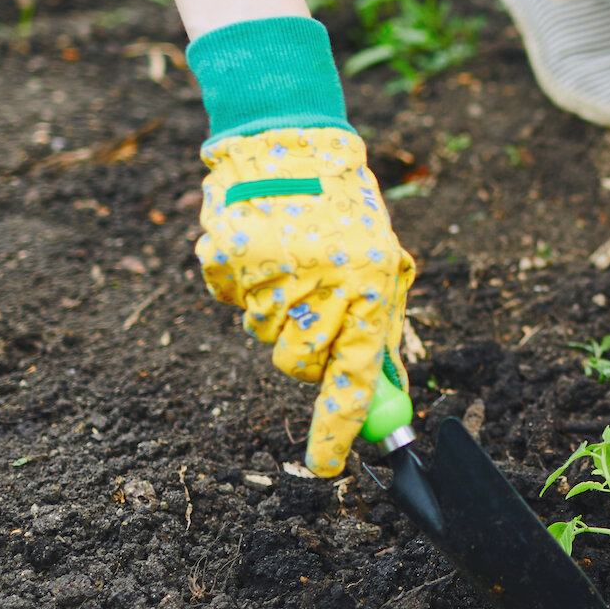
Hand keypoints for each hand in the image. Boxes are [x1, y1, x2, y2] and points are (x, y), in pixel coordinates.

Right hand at [195, 127, 415, 476]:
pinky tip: (260, 248)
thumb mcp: (384, 263)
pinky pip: (230, 300)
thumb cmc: (347, 210)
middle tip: (312, 307)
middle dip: (304, 352)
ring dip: (275, 313)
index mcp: (368, 283)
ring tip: (289, 261)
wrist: (292, 140)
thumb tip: (384, 398)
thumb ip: (380, 330)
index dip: (336, 428)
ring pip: (263, 335)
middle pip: (298, 365)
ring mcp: (268, 271)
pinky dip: (242, 284)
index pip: (352, 376)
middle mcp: (320, 280)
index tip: (324, 468)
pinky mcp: (225, 256)